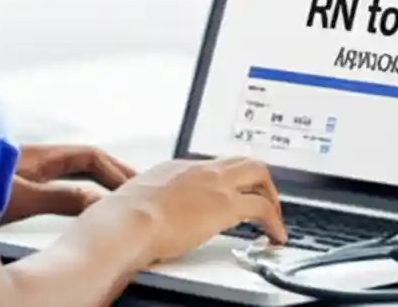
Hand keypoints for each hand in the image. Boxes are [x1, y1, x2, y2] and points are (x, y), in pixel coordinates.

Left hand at [0, 144, 138, 224]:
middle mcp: (38, 161)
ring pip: (74, 176)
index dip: (115, 173)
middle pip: (87, 163)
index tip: (134, 193)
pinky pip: (60, 189)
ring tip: (121, 203)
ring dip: (99, 185)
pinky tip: (86, 210)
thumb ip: (60, 198)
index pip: (91, 157)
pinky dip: (80, 197)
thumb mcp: (21, 198)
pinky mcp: (18, 192)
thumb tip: (100, 202)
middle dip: (114, 176)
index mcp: (42, 156)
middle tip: (141, 194)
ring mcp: (27, 175)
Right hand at [90, 156, 287, 265]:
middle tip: (263, 200)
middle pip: (241, 160)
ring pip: (259, 173)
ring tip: (274, 218)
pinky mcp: (226, 205)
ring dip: (271, 195)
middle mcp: (199, 169)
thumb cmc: (121, 218)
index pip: (212, 167)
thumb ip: (145, 204)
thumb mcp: (134, 202)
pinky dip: (275, 222)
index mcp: (175, 167)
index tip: (229, 196)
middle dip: (258, 180)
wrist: (127, 222)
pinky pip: (263, 208)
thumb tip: (141, 217)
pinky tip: (276, 236)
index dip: (226, 182)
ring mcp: (214, 183)